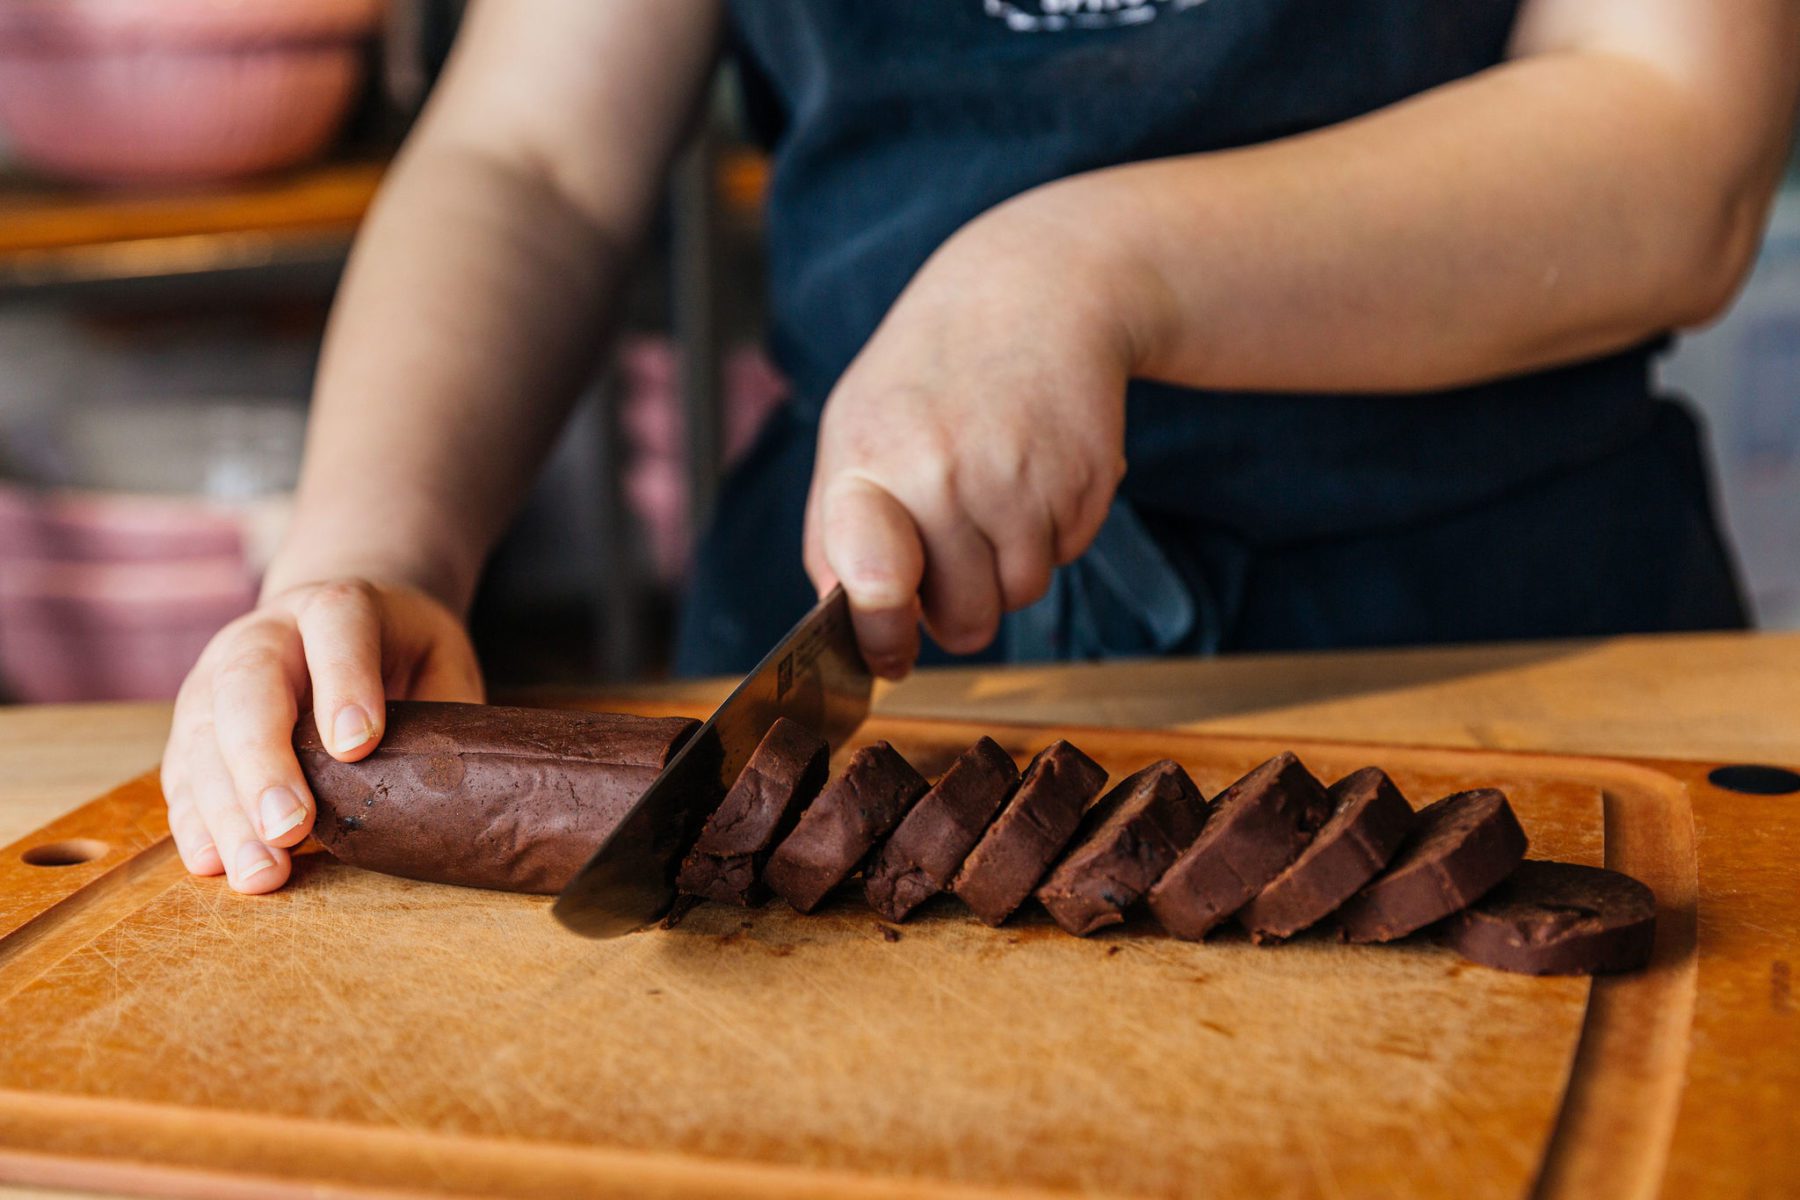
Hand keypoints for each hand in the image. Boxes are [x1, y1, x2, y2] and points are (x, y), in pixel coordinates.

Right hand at [160, 579, 482, 892]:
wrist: (334, 623)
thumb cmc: (400, 654)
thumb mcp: (441, 660)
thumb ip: (444, 711)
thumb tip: (453, 786)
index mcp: (337, 608)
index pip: (337, 630)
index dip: (345, 683)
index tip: (358, 744)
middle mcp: (265, 636)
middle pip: (248, 687)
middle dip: (265, 762)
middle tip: (291, 828)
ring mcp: (215, 676)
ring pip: (204, 738)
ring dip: (227, 811)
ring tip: (260, 870)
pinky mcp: (193, 723)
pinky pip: (183, 771)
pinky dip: (196, 821)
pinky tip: (215, 862)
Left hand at [804, 188, 1141, 676]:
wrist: (1033, 293)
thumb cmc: (928, 376)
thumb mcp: (854, 430)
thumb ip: (837, 534)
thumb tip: (845, 626)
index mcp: (872, 462)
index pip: (874, 583)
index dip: (882, 633)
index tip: (888, 651)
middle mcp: (946, 473)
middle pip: (963, 620)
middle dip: (957, 606)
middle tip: (950, 550)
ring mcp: (1022, 479)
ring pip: (1018, 597)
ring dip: (1006, 570)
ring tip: (991, 494)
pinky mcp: (1085, 480)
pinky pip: (1064, 557)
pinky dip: (1049, 534)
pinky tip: (1032, 472)